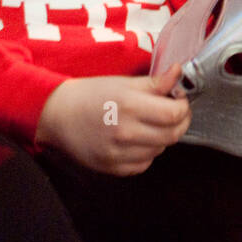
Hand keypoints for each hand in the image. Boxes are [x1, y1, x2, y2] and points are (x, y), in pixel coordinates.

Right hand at [34, 64, 190, 175]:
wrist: (58, 115)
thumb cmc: (90, 95)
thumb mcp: (124, 83)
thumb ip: (155, 82)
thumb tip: (178, 72)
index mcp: (129, 106)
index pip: (174, 114)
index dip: (183, 106)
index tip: (179, 100)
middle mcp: (125, 132)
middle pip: (172, 135)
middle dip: (179, 122)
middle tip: (173, 113)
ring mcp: (118, 153)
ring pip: (161, 150)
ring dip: (162, 137)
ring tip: (150, 125)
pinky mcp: (113, 168)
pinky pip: (144, 164)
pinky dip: (147, 152)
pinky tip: (137, 140)